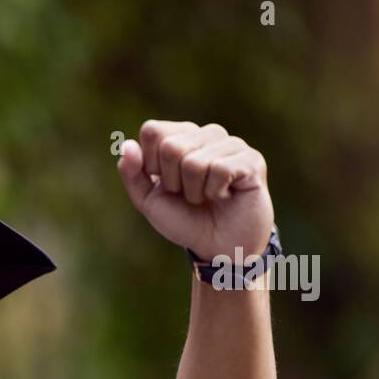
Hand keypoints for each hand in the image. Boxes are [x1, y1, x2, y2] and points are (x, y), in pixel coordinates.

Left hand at [116, 120, 273, 263]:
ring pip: (195, 162)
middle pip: (171, 146)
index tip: (165, 183)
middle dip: (172, 181)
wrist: (217, 247)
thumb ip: (132, 173)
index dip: (150, 164)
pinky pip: (220, 170)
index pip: (152, 131)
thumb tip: (126, 145)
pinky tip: (225, 196)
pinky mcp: (251, 159)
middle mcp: (207, 134)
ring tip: (206, 197)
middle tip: (188, 195)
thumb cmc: (184, 220)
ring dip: (194, 191)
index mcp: (181, 136)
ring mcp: (231, 144)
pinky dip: (215, 192)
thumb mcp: (148, 200)